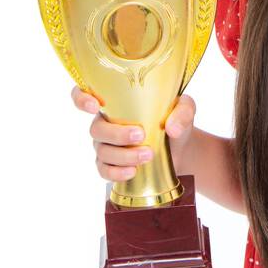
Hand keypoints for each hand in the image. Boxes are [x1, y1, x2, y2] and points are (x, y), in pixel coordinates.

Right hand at [71, 85, 196, 182]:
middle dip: (117, 134)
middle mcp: (106, 123)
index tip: (94, 105)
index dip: (81, 99)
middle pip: (96, 129)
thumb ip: (182, 111)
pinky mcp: (112, 165)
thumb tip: (172, 129)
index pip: (85, 94)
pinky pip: (104, 170)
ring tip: (149, 156)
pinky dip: (116, 173)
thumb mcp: (185, 109)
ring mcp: (106, 146)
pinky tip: (133, 172)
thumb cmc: (175, 120)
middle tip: (141, 135)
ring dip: (124, 155)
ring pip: (102, 151)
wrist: (181, 148)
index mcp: (116, 102)